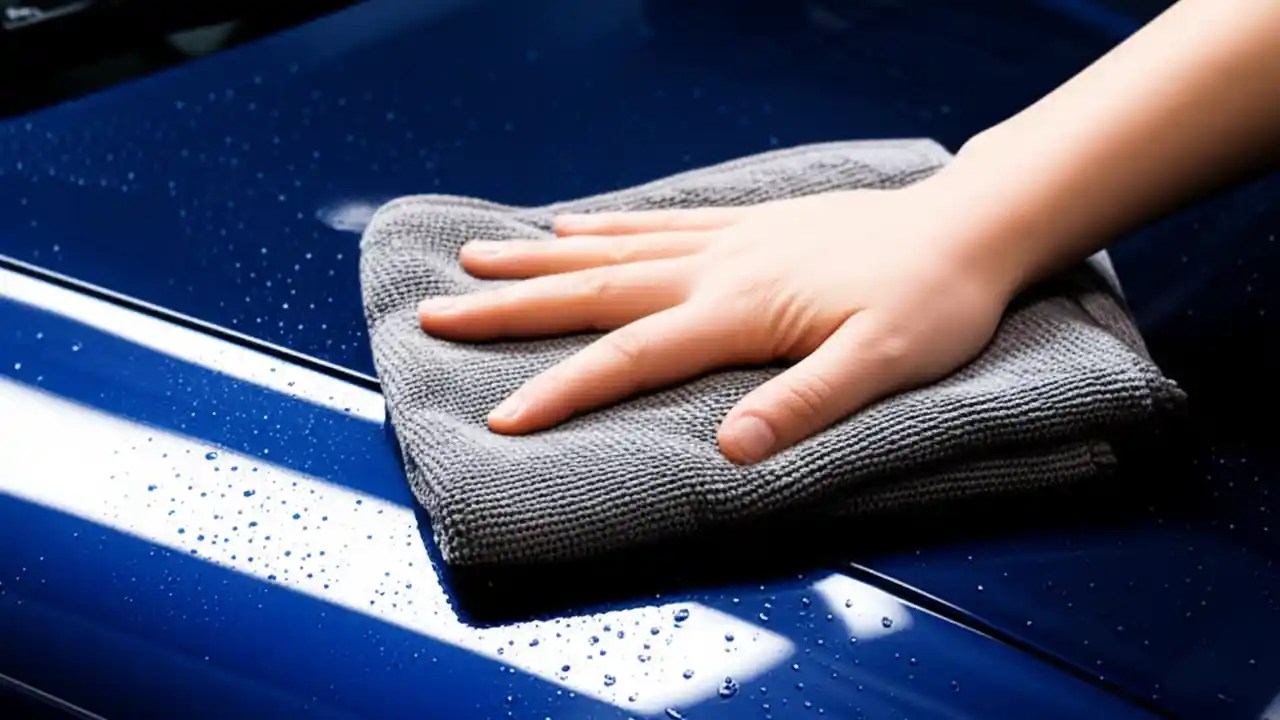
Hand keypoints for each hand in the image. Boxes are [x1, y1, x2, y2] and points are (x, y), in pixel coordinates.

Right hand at [418, 180, 1019, 464]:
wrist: (968, 227)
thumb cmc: (933, 300)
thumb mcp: (884, 363)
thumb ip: (805, 403)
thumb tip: (729, 448)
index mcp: (738, 309)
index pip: (630, 356)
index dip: (562, 390)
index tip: (500, 418)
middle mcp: (716, 268)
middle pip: (594, 290)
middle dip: (512, 307)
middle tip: (436, 314)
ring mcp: (727, 241)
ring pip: (612, 248)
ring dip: (539, 258)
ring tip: (476, 258)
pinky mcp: (746, 226)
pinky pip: (659, 222)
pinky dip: (608, 224)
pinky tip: (573, 222)